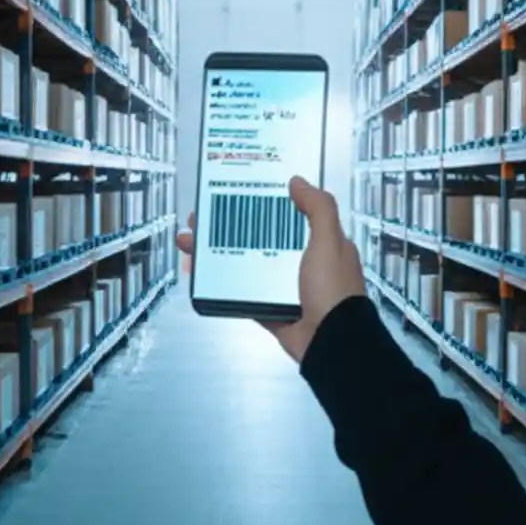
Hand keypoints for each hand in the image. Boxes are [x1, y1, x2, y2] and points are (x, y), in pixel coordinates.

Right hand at [177, 176, 365, 362]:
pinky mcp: (270, 309)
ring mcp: (285, 288)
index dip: (263, 203)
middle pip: (260, 238)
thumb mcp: (329, 241)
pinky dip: (221, 284)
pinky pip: (241, 293)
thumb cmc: (333, 289)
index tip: (238, 194)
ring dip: (218, 254)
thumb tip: (297, 181)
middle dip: (230, 226)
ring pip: (246, 264)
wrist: (331, 343)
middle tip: (201, 218)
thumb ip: (318, 208)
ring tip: (192, 244)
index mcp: (322, 244)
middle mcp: (304, 264)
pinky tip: (201, 273)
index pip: (290, 215)